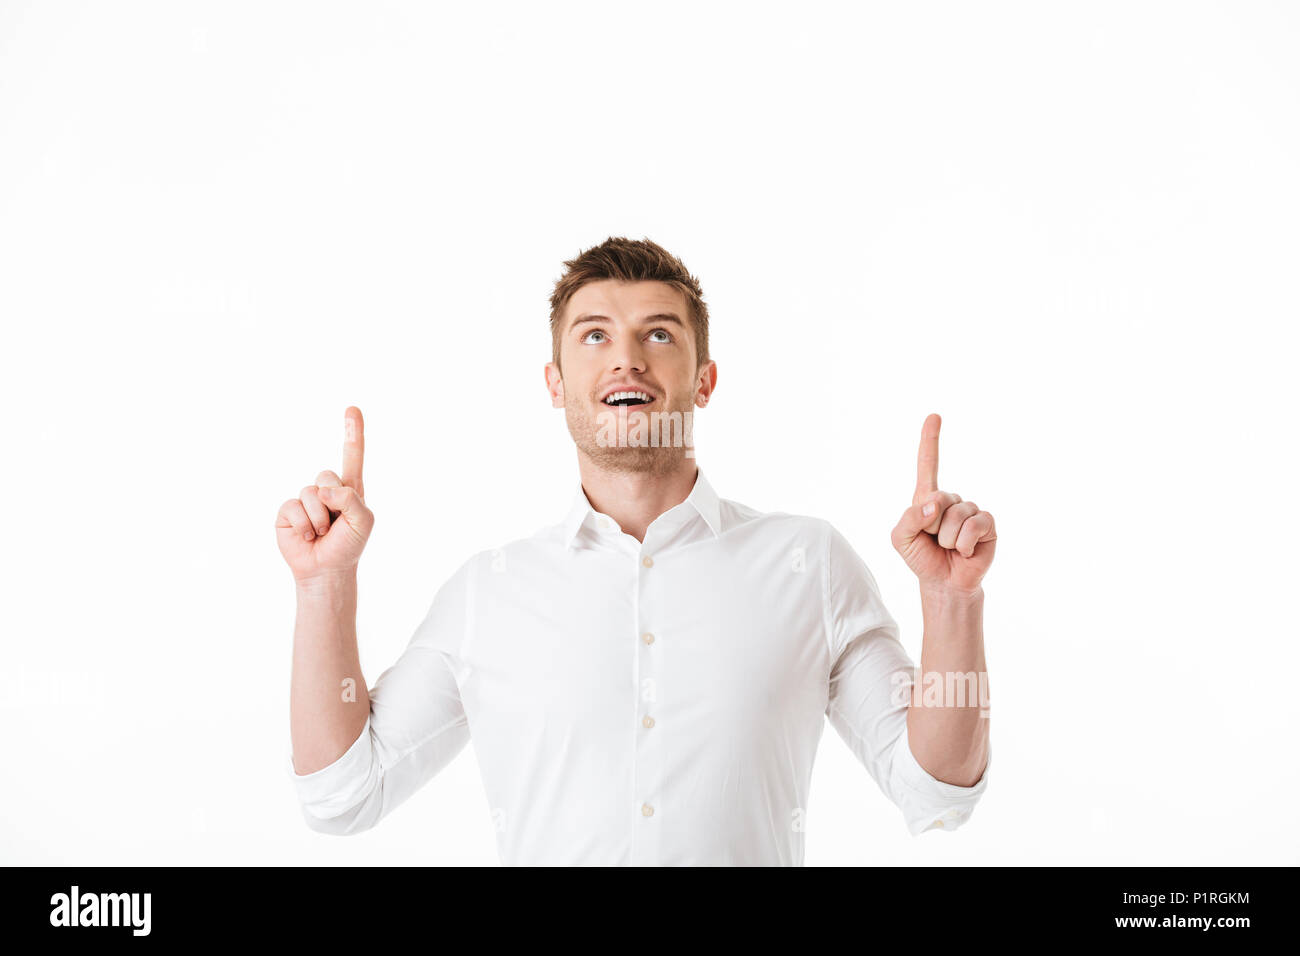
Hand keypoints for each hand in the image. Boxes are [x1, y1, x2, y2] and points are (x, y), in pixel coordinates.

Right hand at [275, 406, 374, 582]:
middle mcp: (326, 489)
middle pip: (327, 475)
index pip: (352, 455)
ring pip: (310, 493)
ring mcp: (305, 499)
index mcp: (349, 488)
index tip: (352, 408)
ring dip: (319, 518)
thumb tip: (323, 488)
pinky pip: (293, 506)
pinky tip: (307, 536)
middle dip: (332, 500)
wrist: (326, 570)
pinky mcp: (287, 511)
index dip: (352, 432)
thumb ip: (351, 499)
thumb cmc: (348, 546)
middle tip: (334, 524)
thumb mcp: (363, 522)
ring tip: (322, 533)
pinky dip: (304, 525)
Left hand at [890, 413, 995, 592]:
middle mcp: (951, 499)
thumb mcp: (900, 539)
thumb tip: (933, 504)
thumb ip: (908, 518)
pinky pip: (975, 526)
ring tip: (951, 548)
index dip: (930, 440)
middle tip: (935, 541)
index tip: (934, 416)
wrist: (944, 583)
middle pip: (938, 501)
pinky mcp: (987, 524)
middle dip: (931, 527)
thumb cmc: (921, 557)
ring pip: (956, 517)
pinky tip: (966, 551)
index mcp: (927, 498)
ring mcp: (970, 510)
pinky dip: (966, 544)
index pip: (928, 464)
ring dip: (949, 539)